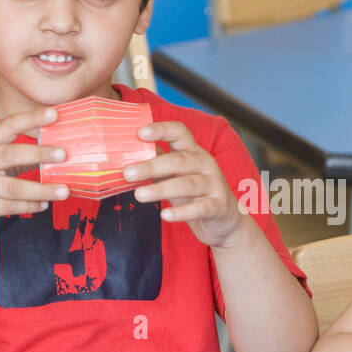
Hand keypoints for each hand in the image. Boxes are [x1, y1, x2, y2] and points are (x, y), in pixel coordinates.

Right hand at [0, 105, 70, 233]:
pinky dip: (30, 206)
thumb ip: (19, 155)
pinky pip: (11, 206)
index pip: (7, 125)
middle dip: (39, 153)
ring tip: (64, 191)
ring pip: (15, 187)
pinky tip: (45, 204)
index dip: (31, 118)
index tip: (54, 113)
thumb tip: (54, 152)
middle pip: (10, 154)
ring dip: (42, 190)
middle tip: (64, 154)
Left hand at [122, 121, 244, 247]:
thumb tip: (126, 154)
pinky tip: (165, 215)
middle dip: (152, 166)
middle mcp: (205, 164)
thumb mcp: (177, 175)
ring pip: (187, 184)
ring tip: (139, 195)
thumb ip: (157, 163)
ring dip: (161, 189)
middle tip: (127, 173)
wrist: (225, 222)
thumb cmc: (195, 195)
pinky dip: (182, 212)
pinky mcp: (218, 206)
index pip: (180, 132)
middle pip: (179, 160)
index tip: (140, 132)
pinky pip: (199, 208)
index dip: (161, 130)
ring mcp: (214, 185)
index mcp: (193, 152)